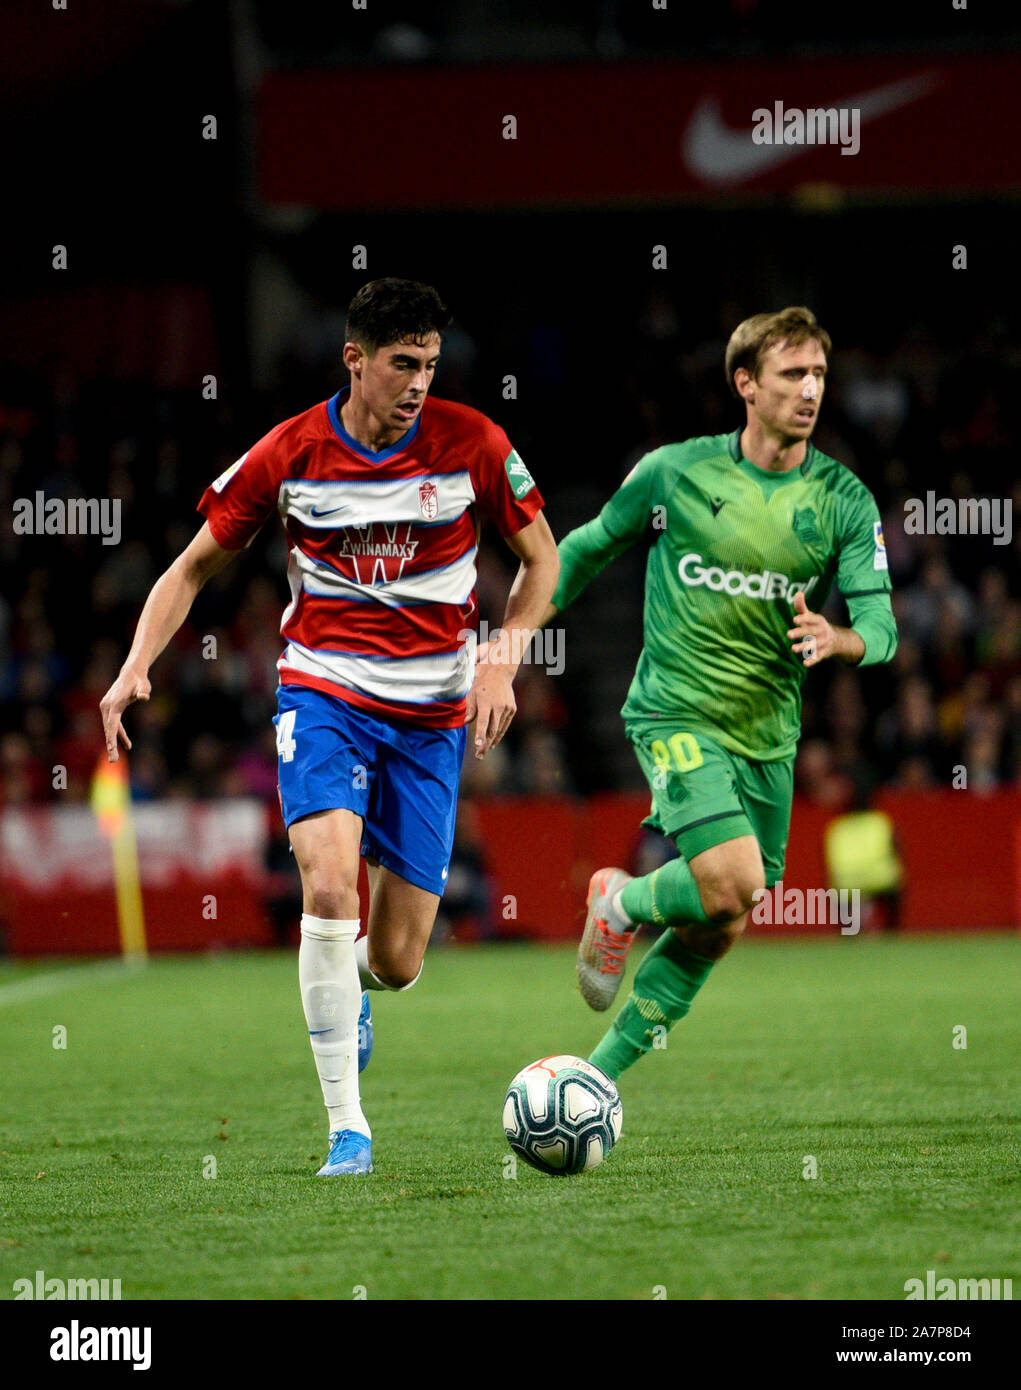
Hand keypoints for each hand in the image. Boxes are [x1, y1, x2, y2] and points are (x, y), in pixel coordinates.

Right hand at [99, 668, 150, 760]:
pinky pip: (114, 725)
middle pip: (108, 729)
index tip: (111, 747)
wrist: (132, 673)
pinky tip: (127, 745)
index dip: (112, 736)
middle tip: (113, 760)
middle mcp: (106, 706)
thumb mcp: (144, 686)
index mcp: (113, 704)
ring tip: (115, 758)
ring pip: (110, 728)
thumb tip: (144, 697)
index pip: (112, 723)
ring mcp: (106, 708)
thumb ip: (143, 692)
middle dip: (110, 745)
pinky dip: (119, 734)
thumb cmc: (140, 681)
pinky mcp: (110, 709)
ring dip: (113, 742)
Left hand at [464, 638, 516, 758]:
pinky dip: (499, 734)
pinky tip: (493, 742)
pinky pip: (504, 725)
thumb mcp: (471, 692)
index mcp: (486, 701)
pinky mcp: (512, 709)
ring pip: (499, 729)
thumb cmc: (481, 681)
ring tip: (484, 752)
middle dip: (485, 745)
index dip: (481, 736)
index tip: (478, 746)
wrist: (500, 671)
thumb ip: (469, 708)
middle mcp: (498, 706)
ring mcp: (507, 708)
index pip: (483, 723)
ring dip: (492, 742)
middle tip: (479, 756)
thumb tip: (466, 722)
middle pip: (492, 730)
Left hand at [786, 591, 832, 667]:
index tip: (794, 620)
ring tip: (793, 649)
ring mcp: (823, 643)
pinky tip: (805, 663)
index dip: (803, 619)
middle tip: (788, 634)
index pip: (811, 619)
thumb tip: (798, 592)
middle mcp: (822, 631)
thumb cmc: (816, 626)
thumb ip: (802, 607)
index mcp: (818, 621)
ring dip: (805, 647)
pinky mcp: (823, 654)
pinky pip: (818, 657)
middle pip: (811, 632)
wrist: (836, 640)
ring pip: (814, 645)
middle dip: (801, 633)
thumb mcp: (810, 616)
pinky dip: (813, 660)